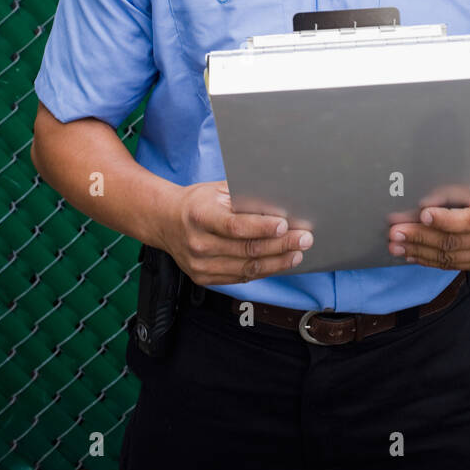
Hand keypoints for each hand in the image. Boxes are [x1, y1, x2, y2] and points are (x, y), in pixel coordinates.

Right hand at [157, 180, 312, 285]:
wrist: (165, 222)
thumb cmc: (197, 202)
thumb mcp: (216, 190)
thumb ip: (243, 196)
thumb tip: (278, 201)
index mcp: (200, 216)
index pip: (235, 226)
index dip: (262, 227)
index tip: (285, 225)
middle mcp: (198, 243)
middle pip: (246, 249)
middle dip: (281, 245)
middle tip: (304, 239)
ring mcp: (200, 265)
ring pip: (247, 268)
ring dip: (277, 262)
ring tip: (297, 253)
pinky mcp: (204, 278)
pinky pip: (240, 278)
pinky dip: (263, 271)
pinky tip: (278, 263)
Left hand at [387, 164, 469, 270]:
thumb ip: (453, 186)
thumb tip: (420, 197)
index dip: (445, 219)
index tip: (421, 214)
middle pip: (454, 241)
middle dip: (420, 237)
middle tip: (395, 232)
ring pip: (449, 257)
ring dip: (419, 252)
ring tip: (395, 245)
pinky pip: (451, 265)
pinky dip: (428, 260)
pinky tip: (410, 253)